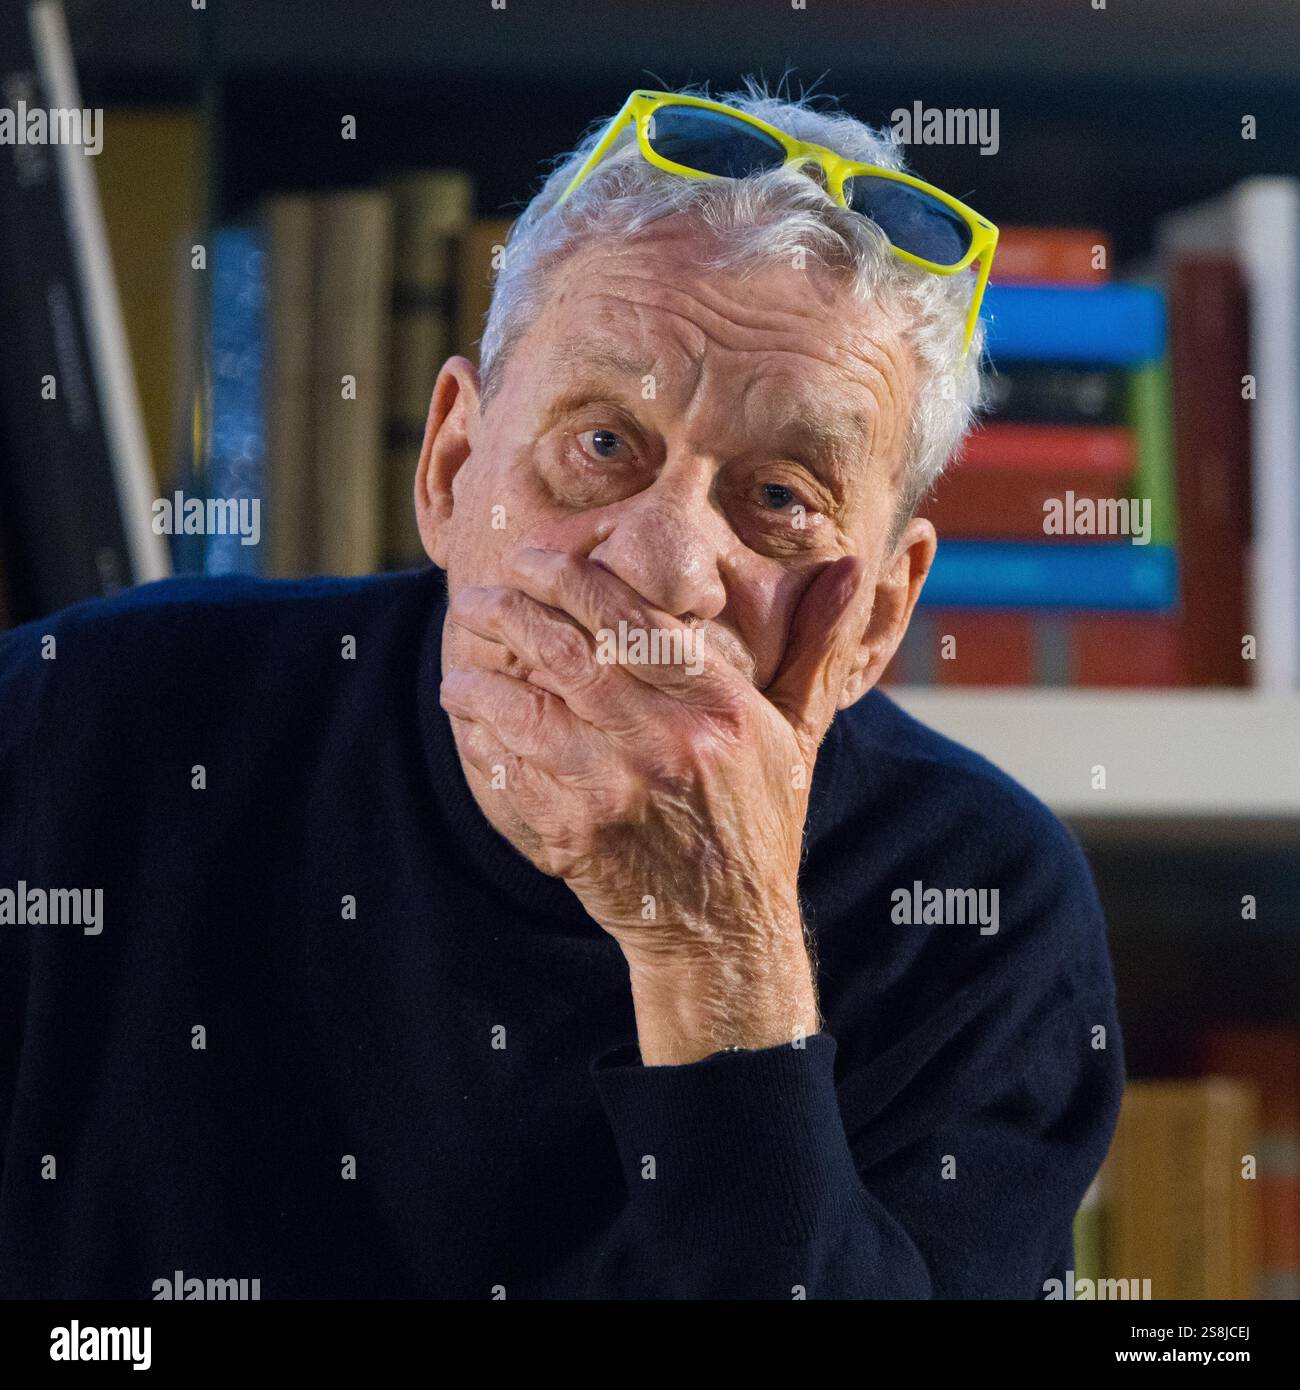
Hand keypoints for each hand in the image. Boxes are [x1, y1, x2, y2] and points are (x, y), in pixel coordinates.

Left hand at [440, 546, 867, 1063]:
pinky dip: (483, 738)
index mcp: (720, 709)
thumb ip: (815, 648)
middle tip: (479, 594)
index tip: (535, 558)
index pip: (634, 623)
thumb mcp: (797, 733)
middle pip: (570, 655)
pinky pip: (513, 769)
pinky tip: (469, 718)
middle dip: (513, 613)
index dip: (574, 581)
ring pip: (528, 710)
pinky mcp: (575, 834)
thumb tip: (850, 569)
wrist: (724, 931)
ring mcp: (617, 791)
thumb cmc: (758, 821)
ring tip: (458, 658)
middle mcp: (667, 743)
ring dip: (482, 678)